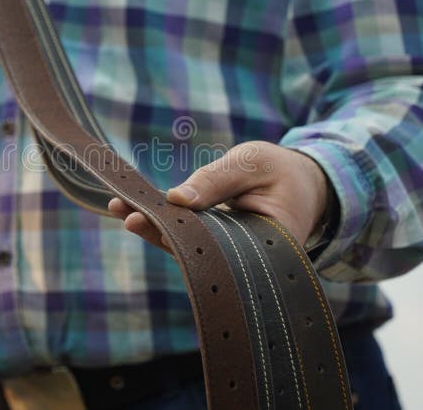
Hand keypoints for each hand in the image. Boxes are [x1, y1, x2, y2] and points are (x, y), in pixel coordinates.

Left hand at [107, 141, 331, 252]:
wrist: (303, 181)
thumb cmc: (281, 170)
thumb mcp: (253, 164)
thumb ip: (216, 180)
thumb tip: (175, 198)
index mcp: (268, 246)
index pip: (214, 246)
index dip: (176, 235)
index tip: (143, 221)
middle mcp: (247, 259)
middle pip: (196, 250)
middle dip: (156, 231)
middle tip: (125, 214)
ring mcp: (231, 253)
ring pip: (188, 244)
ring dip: (153, 226)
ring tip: (120, 207)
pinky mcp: (219, 242)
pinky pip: (190, 234)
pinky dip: (164, 219)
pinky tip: (135, 207)